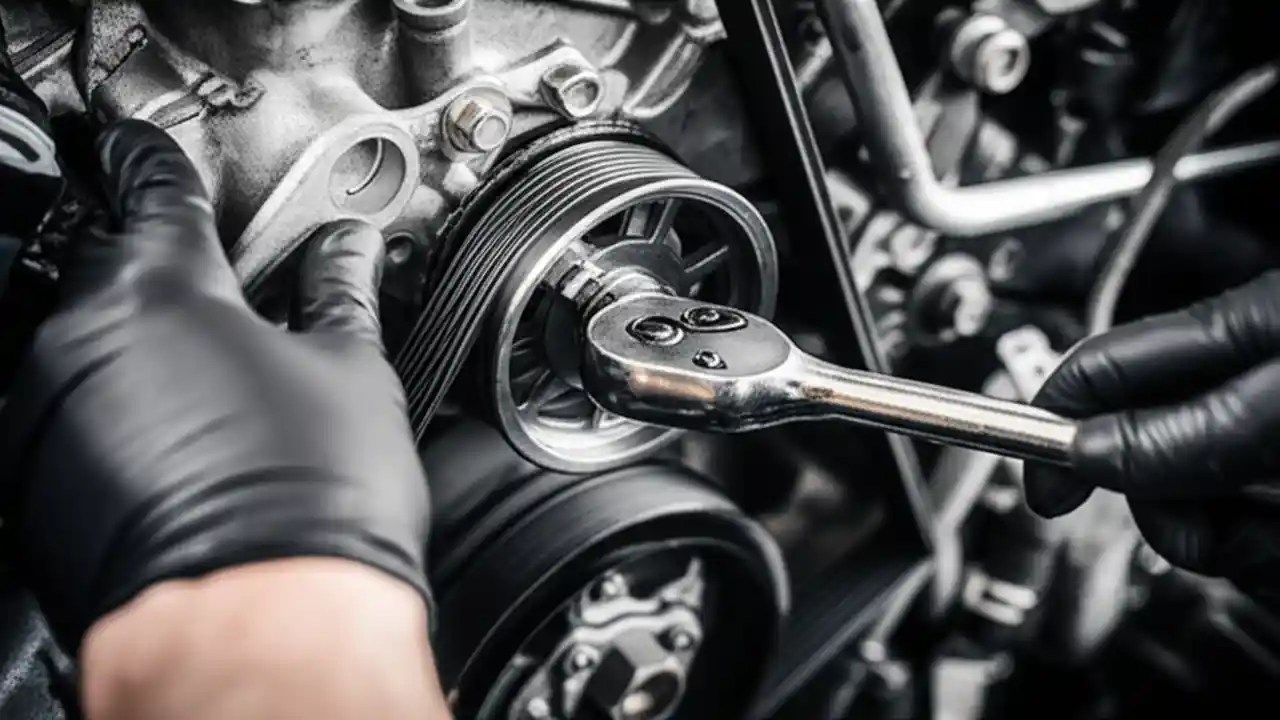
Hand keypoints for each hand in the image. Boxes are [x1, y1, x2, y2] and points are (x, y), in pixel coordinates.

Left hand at [0, 120, 429, 649]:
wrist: (259, 629)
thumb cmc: (310, 506)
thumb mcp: (349, 373)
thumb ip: (337, 295)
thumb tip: (347, 256)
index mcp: (167, 286)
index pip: (153, 183)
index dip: (159, 159)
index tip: (152, 152)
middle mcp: (83, 335)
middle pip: (120, 266)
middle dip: (170, 275)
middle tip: (234, 307)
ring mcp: (45, 409)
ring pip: (92, 345)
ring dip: (143, 350)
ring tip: (221, 400)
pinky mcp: (30, 479)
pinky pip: (72, 413)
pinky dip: (116, 413)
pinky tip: (184, 449)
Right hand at [1026, 271, 1279, 606]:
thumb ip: (1187, 426)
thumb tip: (1087, 450)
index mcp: (1224, 337)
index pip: (1093, 372)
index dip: (1050, 427)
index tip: (1044, 494)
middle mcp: (1241, 386)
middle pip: (1142, 459)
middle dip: (1171, 510)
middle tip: (1224, 524)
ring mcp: (1266, 443)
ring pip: (1199, 511)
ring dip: (1234, 542)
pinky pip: (1249, 539)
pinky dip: (1266, 554)